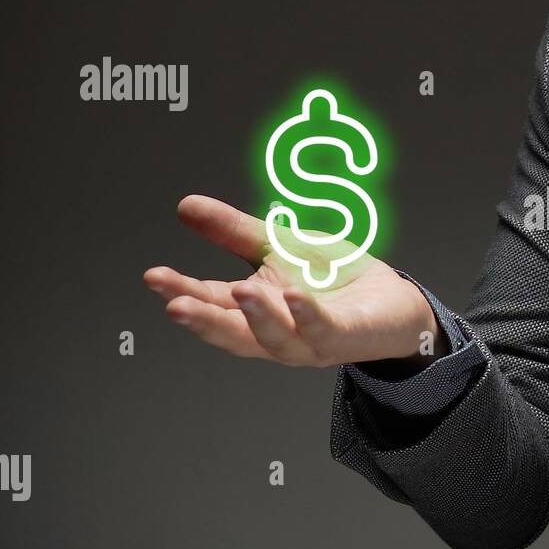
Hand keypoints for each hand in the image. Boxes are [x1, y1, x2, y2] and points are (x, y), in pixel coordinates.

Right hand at [144, 195, 447, 366]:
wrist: (392, 301)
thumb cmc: (334, 278)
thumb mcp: (278, 245)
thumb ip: (234, 231)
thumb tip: (185, 206)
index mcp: (256, 308)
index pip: (212, 303)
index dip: (183, 291)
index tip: (155, 277)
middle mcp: (277, 332)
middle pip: (234, 333)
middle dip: (204, 319)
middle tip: (176, 304)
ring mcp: (310, 341)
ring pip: (275, 342)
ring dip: (255, 319)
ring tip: (239, 293)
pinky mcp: (345, 338)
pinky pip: (322, 331)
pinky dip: (306, 317)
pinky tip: (293, 297)